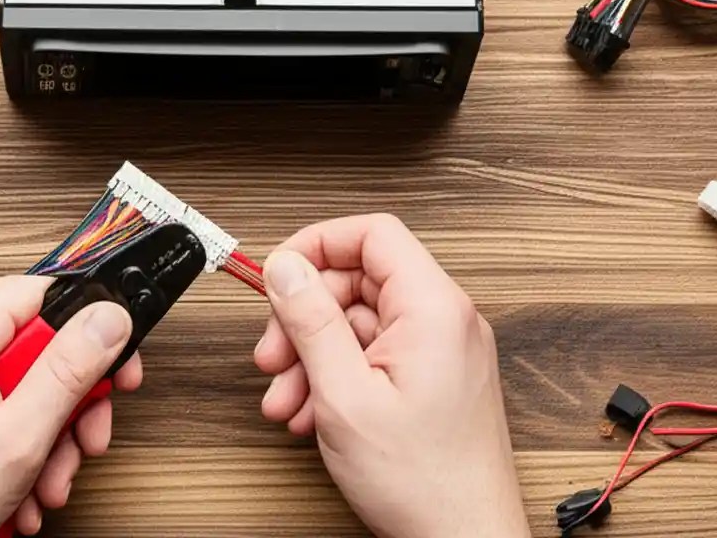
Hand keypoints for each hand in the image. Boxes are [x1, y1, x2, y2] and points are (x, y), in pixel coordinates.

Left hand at [0, 276, 140, 537]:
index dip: (93, 332)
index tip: (118, 370)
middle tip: (85, 442)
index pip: (47, 293)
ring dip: (42, 438)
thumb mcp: (16, 439)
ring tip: (42, 487)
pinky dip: (6, 448)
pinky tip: (13, 495)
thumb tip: (109, 317)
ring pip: (11, 386)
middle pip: (33, 345)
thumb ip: (69, 369)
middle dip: (67, 404)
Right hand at [254, 215, 529, 537]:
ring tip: (288, 401)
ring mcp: (440, 352)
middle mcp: (445, 322)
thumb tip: (286, 268)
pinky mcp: (432, 380)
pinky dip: (336, 378)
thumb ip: (311, 321)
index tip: (278, 273)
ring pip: (357, 325)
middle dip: (303, 317)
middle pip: (356, 282)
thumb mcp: (344, 394)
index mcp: (433, 309)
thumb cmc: (424, 482)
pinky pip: (373, 356)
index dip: (317, 244)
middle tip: (272, 357)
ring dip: (312, 357)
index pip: (372, 235)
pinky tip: (313, 414)